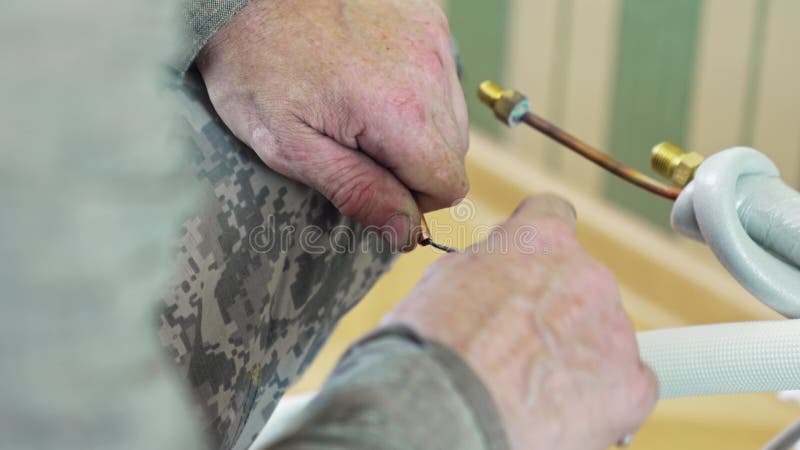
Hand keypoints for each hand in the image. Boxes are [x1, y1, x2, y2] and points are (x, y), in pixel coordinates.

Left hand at [197, 0, 468, 250]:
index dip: (413, 199)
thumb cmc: (256, 65)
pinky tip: (372, 78)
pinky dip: (415, 88)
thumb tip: (405, 231)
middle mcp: (429, 70)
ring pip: (450, 115)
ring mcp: (431, 39)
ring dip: (416, 126)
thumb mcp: (290, 146)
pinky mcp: (427, 18)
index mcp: (399, 112)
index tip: (373, 183)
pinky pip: (441, 76)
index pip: (449, 185)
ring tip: (361, 108)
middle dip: (412, 163)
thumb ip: (355, 191)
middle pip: (453, 152)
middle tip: (357, 145)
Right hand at [384, 195, 657, 449]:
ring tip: (529, 389)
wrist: (445, 412)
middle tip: (515, 348)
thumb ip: (485, 267)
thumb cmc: (430, 348)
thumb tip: (493, 276)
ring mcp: (616, 331)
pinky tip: (561, 413)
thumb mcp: (443, 281)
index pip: (554, 215)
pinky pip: (629, 386)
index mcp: (538, 239)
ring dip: (575, 356)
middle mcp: (588, 275)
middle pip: (580, 286)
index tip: (528, 268)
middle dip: (555, 312)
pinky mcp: (630, 386)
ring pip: (603, 338)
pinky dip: (602, 401)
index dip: (537, 246)